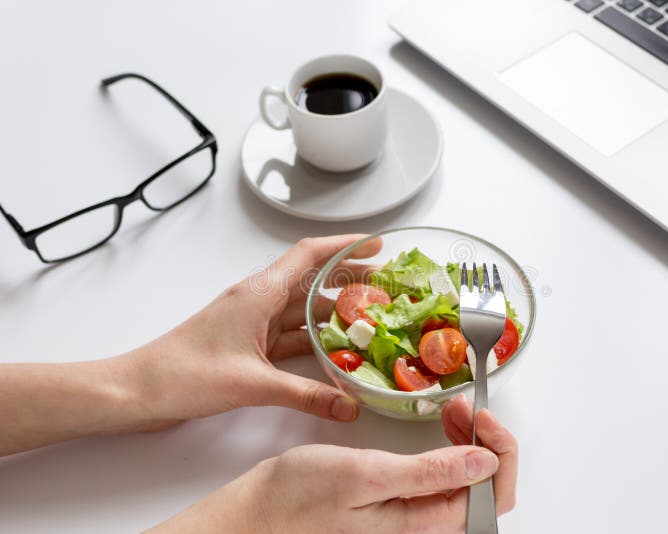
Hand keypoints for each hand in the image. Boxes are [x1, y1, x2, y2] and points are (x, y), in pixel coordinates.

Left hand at [125, 234, 381, 429]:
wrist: (139, 390)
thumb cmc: (184, 373)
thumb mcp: (252, 383)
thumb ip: (306, 395)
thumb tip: (350, 406)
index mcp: (258, 293)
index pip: (309, 255)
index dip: (345, 245)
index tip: (377, 244)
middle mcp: (258, 301)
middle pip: (313, 280)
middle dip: (349, 277)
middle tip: (385, 283)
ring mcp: (252, 323)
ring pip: (303, 309)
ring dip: (334, 311)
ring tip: (369, 315)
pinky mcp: (247, 346)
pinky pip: (290, 336)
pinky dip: (314, 340)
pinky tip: (335, 349)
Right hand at [148, 395, 517, 533]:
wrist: (261, 508)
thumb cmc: (302, 496)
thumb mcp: (367, 475)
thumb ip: (428, 473)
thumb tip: (485, 463)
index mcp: (426, 522)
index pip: (494, 493)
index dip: (500, 450)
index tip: (481, 414)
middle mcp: (427, 521)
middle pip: (488, 485)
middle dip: (488, 440)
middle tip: (465, 405)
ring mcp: (416, 510)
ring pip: (468, 476)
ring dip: (471, 439)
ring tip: (452, 408)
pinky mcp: (402, 497)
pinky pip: (444, 473)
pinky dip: (451, 442)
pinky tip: (440, 422)